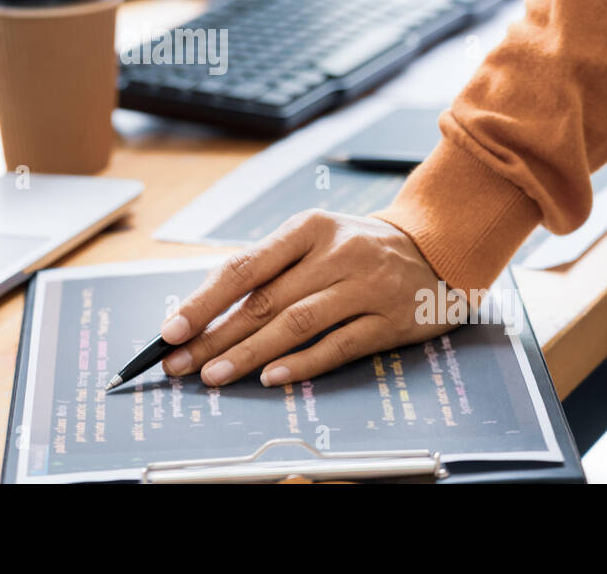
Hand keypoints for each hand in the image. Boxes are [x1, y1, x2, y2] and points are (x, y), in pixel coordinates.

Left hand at [159, 209, 453, 387]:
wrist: (435, 251)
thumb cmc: (356, 249)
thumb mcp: (313, 241)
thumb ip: (269, 269)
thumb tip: (207, 311)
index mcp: (308, 228)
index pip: (244, 267)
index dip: (203, 301)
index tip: (171, 330)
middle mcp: (336, 254)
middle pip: (264, 301)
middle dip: (215, 336)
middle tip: (180, 364)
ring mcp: (365, 287)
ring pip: (296, 324)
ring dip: (249, 354)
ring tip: (214, 375)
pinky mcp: (388, 320)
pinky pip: (338, 346)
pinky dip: (302, 363)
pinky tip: (272, 377)